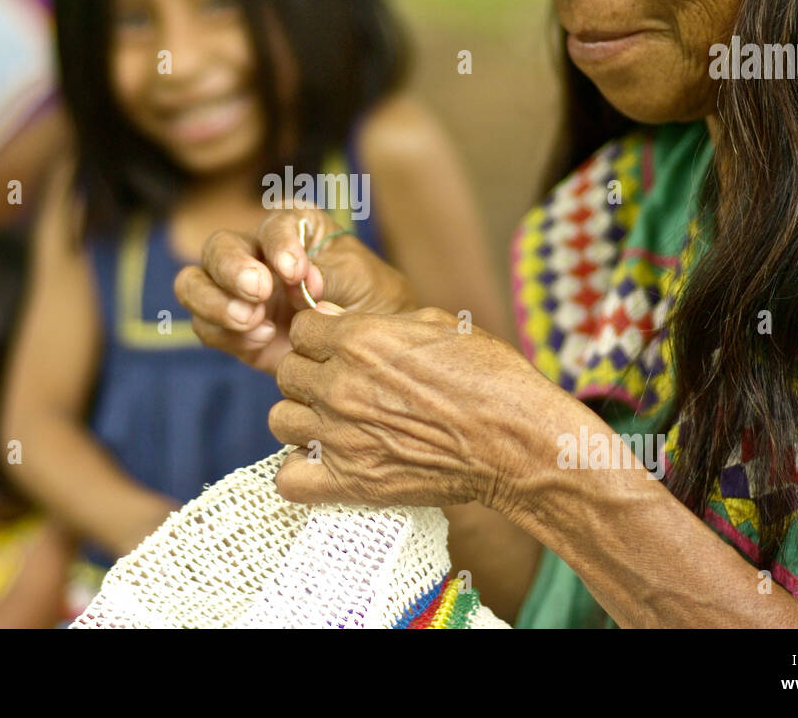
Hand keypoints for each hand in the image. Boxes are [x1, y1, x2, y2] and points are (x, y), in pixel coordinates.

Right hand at [174, 207, 414, 373]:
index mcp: (294, 227)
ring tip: (254, 321)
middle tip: (260, 292)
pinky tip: (261, 339)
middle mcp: (257, 251)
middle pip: (219, 247)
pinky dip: (226, 333)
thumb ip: (330, 274)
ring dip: (215, 302)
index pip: (274, 223)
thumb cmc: (369, 299)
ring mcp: (236, 290)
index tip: (296, 272)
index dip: (279, 244)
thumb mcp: (361, 279)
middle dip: (232, 269)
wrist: (368, 347)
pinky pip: (205, 326)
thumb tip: (300, 280)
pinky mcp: (230, 328)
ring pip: (193, 283)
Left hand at [268, 305, 557, 510]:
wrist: (517, 440)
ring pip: (280, 420)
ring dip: (303, 419)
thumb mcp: (435, 324)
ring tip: (332, 424)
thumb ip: (374, 320)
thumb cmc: (488, 377)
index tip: (337, 349)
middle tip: (341, 387)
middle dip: (311, 375)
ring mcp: (341, 435)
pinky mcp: (350, 482)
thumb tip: (329, 316)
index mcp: (359, 339)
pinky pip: (289, 478)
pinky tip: (327, 463)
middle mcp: (341, 384)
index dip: (319, 338)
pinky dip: (302, 472)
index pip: (300, 330)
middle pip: (287, 373)